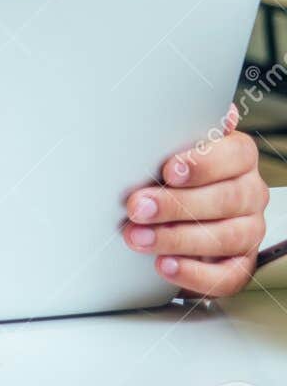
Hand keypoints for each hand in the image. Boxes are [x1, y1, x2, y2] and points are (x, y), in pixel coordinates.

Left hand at [122, 105, 268, 297]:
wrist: (167, 212)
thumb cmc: (169, 173)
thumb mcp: (169, 145)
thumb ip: (180, 126)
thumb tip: (212, 110)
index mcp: (237, 158)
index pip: (236, 156)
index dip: (203, 163)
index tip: (168, 170)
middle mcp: (249, 194)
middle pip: (227, 199)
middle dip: (177, 205)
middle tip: (137, 207)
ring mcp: (248, 230)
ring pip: (225, 238)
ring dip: (176, 238)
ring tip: (137, 238)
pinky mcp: (238, 264)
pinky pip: (227, 276)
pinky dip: (195, 274)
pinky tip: (164, 265)